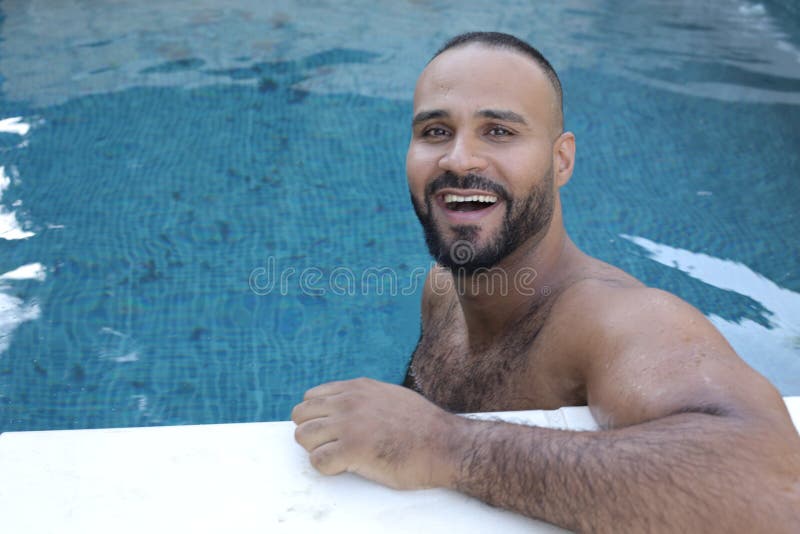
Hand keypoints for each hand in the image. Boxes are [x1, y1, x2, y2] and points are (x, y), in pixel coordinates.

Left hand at [291, 377, 463, 489]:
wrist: (444, 444)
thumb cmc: (424, 428)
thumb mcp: (391, 397)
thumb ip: (367, 399)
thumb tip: (352, 408)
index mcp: (357, 388)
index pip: (312, 398)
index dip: (318, 418)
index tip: (333, 432)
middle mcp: (348, 401)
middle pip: (300, 415)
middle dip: (313, 434)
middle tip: (334, 447)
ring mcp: (348, 423)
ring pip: (303, 436)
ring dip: (318, 450)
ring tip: (341, 458)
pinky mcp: (352, 448)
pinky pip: (317, 460)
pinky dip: (328, 469)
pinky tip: (348, 468)